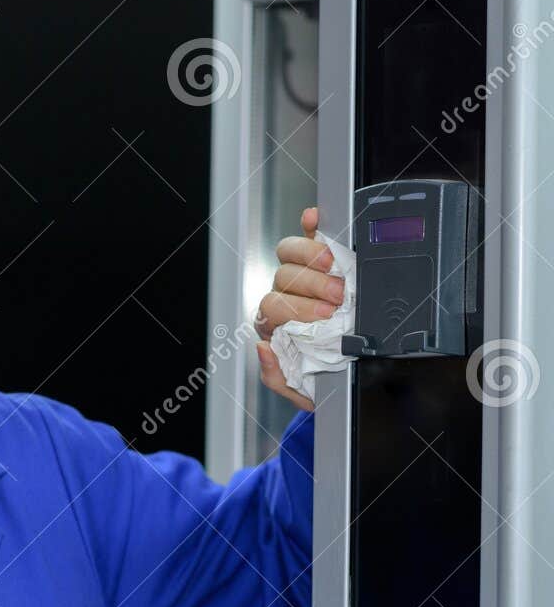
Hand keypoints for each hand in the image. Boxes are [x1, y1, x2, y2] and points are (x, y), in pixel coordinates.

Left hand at [254, 205, 340, 411]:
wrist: (344, 372)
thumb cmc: (317, 377)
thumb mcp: (296, 387)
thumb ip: (275, 374)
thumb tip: (262, 348)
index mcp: (274, 325)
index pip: (271, 305)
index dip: (297, 307)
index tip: (325, 314)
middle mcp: (283, 297)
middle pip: (283, 278)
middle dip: (312, 287)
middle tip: (338, 298)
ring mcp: (300, 276)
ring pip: (291, 256)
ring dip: (314, 260)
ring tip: (337, 271)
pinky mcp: (319, 258)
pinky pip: (308, 237)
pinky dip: (309, 226)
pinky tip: (314, 219)